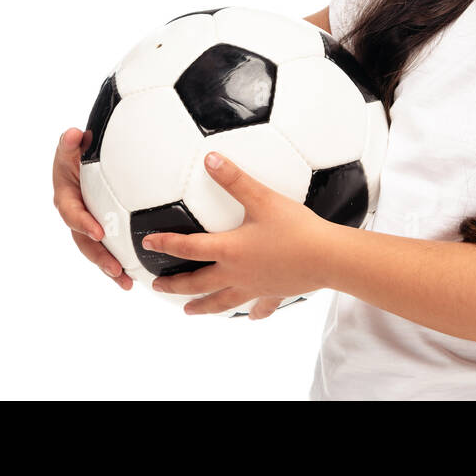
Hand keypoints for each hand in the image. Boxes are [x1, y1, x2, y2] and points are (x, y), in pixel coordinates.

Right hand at [52, 127, 131, 289]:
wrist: (86, 157)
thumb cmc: (78, 151)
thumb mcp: (71, 145)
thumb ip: (69, 142)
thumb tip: (73, 135)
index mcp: (66, 197)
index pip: (72, 212)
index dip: (83, 223)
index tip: (99, 233)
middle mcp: (76, 215)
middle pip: (83, 241)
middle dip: (98, 257)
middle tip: (115, 269)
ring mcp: (88, 225)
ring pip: (96, 251)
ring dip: (110, 268)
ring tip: (126, 283)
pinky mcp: (102, 230)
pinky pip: (109, 248)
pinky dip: (120, 262)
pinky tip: (137, 276)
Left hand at [143, 151, 334, 316]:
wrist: (327, 257)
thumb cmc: (296, 228)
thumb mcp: (263, 198)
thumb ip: (235, 179)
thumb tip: (211, 159)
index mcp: (230, 250)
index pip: (189, 248)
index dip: (166, 245)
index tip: (147, 245)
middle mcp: (237, 273)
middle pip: (198, 283)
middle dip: (175, 285)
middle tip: (157, 286)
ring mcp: (255, 287)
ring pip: (221, 301)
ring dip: (202, 306)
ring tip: (189, 311)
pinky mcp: (275, 293)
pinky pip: (260, 306)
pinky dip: (253, 312)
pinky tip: (252, 316)